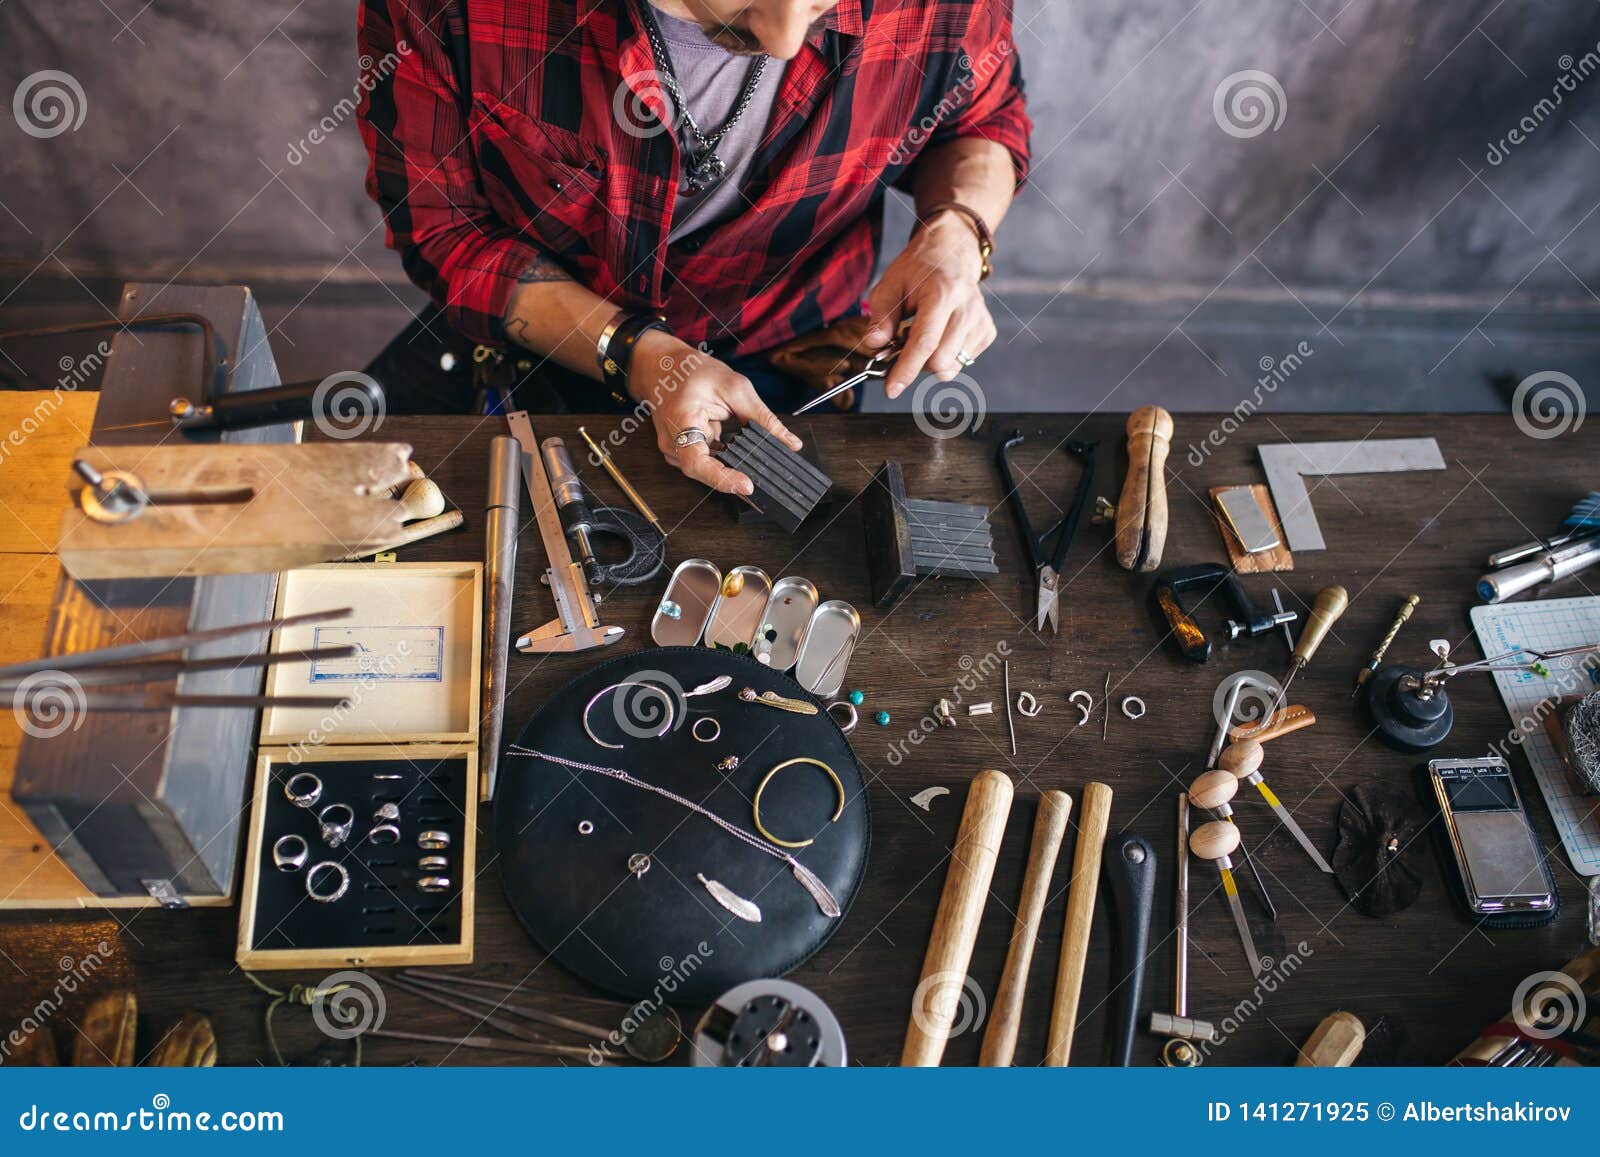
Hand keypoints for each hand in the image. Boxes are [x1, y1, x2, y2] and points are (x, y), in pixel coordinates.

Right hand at [633, 330, 802, 495]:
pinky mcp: (681, 451)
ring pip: (707, 467)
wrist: (662, 366)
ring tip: (735, 438)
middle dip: (732, 471)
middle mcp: (673, 442)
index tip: (746, 485)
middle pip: (705, 470)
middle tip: (758, 474)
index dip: (722, 479)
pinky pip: (705, 460)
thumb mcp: (735, 387)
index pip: (697, 463)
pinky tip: (727, 439)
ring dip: (727, 459)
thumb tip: (790, 443)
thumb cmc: (691, 371)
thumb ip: (763, 418)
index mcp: (681, 422)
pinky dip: (720, 454)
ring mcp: (674, 449)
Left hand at [863, 212, 996, 397]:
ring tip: (925, 333)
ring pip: (951, 366)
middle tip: (905, 341)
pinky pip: (962, 361)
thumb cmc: (919, 269)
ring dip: (931, 359)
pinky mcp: (987, 332)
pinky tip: (941, 334)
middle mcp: (967, 308)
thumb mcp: (891, 284)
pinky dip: (946, 355)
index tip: (891, 389)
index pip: (925, 342)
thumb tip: (874, 345)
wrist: (953, 253)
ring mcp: (981, 321)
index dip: (906, 369)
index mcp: (942, 293)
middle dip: (916, 362)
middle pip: (940, 361)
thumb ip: (881, 316)